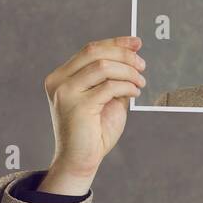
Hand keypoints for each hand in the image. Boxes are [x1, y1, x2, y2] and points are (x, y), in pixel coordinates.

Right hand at [40, 36, 145, 191]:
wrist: (80, 160)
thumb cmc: (94, 132)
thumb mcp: (105, 99)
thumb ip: (112, 79)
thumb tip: (132, 56)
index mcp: (61, 76)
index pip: (90, 50)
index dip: (115, 43)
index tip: (136, 42)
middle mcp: (59, 81)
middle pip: (95, 52)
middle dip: (124, 55)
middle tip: (142, 65)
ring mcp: (65, 92)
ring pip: (103, 66)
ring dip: (128, 72)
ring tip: (140, 83)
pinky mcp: (77, 105)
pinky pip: (109, 86)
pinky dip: (126, 87)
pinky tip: (134, 93)